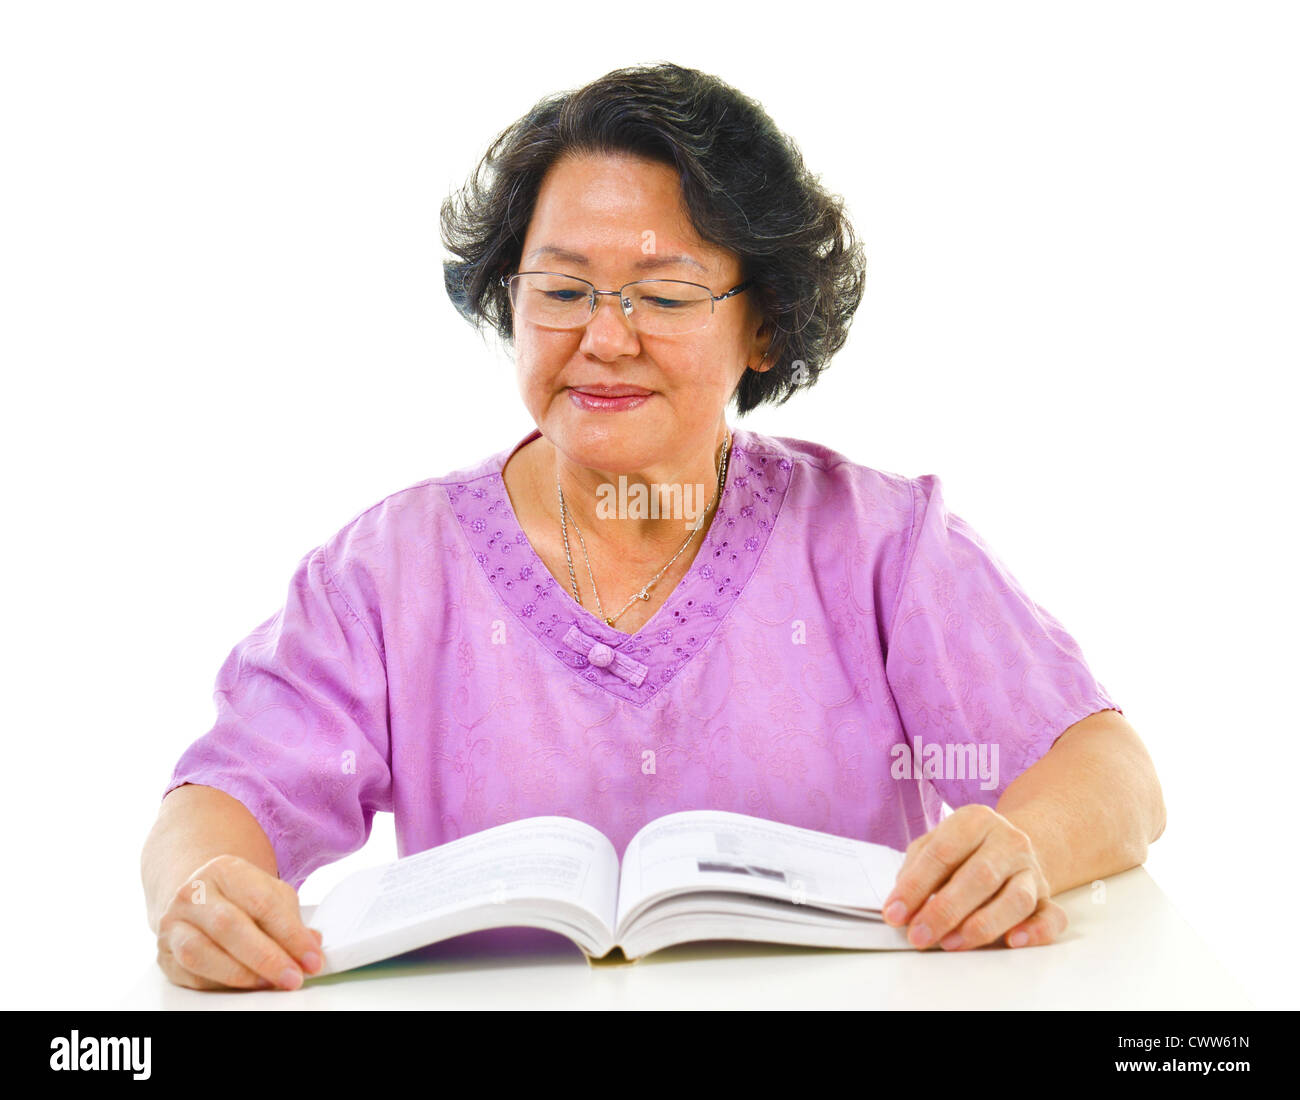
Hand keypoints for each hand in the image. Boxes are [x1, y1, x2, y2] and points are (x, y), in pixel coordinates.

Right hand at [156, 854, 323, 990]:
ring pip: (201, 953)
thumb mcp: (269, 894)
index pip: (262, 902)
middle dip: (267, 957)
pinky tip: (246, 986)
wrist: (197, 896)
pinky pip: (192, 975)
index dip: (291, 934)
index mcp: (225, 870)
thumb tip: (311, 946)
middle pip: (229, 926)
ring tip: (270, 983)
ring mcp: (173, 923)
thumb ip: (291, 919)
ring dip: (241, 974)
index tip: (313, 958)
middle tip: (294, 977)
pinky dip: (223, 985)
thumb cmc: (239, 897)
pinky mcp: (164, 955)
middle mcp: (193, 893)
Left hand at [881, 804, 1066, 950]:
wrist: (1010, 844)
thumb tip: (899, 907)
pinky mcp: (1049, 898)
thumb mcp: (934, 844)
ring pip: (1016, 899)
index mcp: (975, 820)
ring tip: (951, 943)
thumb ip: (915, 870)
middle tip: (918, 935)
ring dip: (982, 925)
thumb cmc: (963, 849)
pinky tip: (1012, 941)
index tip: (894, 914)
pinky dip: (1035, 932)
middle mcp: (1009, 841)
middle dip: (944, 910)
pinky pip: (1052, 917)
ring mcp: (1032, 870)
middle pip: (979, 876)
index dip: (915, 886)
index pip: (943, 852)